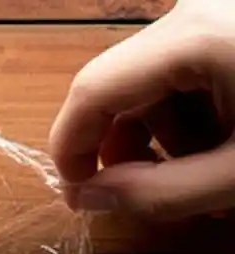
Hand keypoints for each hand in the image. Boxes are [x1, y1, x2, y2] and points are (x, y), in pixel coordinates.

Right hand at [49, 0, 234, 219]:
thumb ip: (158, 194)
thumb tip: (86, 199)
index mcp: (193, 36)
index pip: (91, 90)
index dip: (71, 148)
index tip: (79, 196)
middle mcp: (192, 11)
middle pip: (120, 88)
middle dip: (129, 148)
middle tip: (160, 194)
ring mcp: (213, 12)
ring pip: (151, 83)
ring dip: (165, 137)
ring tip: (211, 175)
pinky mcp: (227, 23)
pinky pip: (185, 70)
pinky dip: (193, 112)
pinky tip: (226, 142)